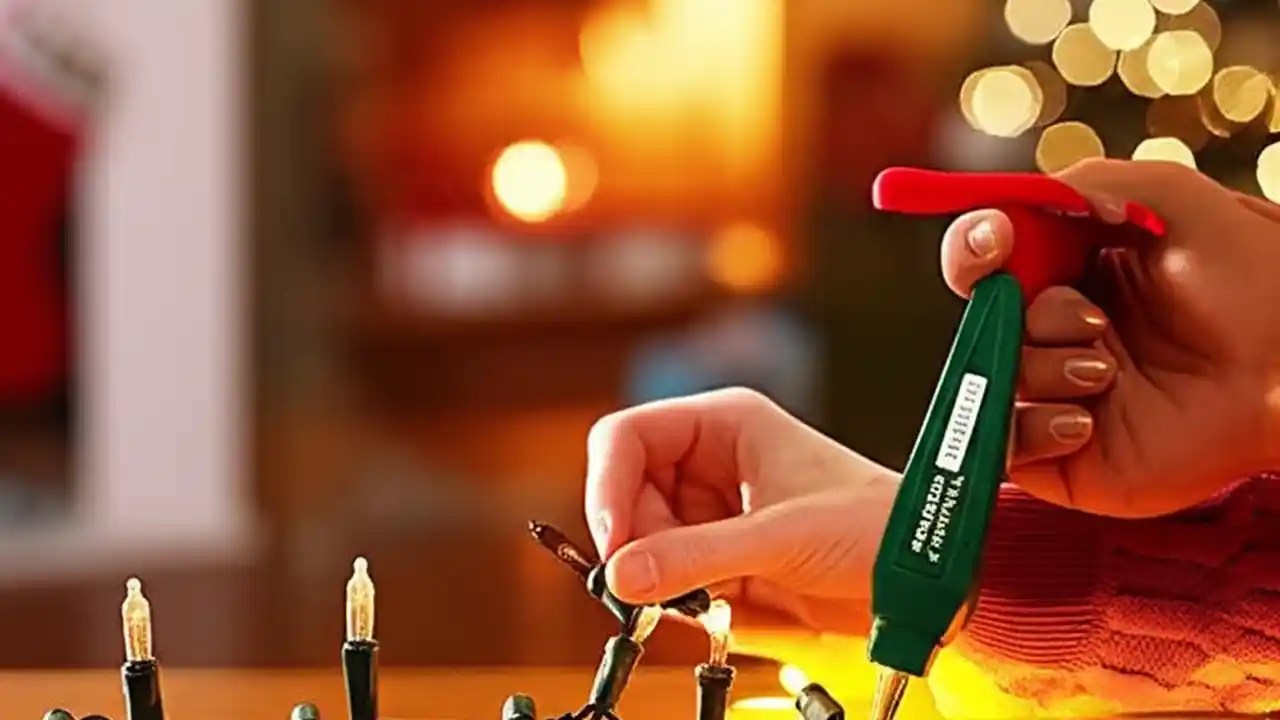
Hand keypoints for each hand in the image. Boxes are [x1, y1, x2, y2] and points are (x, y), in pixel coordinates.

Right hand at [582, 386, 1107, 636]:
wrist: (924, 578)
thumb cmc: (876, 526)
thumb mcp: (781, 537)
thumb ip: (697, 557)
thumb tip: (621, 574)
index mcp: (724, 425)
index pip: (627, 437)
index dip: (607, 485)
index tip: (611, 541)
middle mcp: (711, 462)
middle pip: (627, 493)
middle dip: (633, 539)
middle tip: (643, 584)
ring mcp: (714, 511)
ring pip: (644, 539)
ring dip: (657, 573)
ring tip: (704, 594)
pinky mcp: (722, 556)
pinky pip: (670, 573)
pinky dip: (678, 595)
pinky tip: (714, 605)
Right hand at [942, 159, 1279, 516]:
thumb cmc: (1257, 282)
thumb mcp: (1172, 200)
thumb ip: (1086, 185)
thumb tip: (1011, 207)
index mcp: (1073, 274)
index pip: (989, 259)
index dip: (974, 247)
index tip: (996, 238)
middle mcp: (1058, 335)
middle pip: (977, 318)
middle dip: (1004, 307)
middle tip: (1080, 315)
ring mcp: (1059, 397)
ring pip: (991, 378)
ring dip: (1043, 365)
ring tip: (1108, 369)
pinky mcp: (1067, 460)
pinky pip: (1005, 446)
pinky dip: (1032, 426)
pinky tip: (1088, 418)